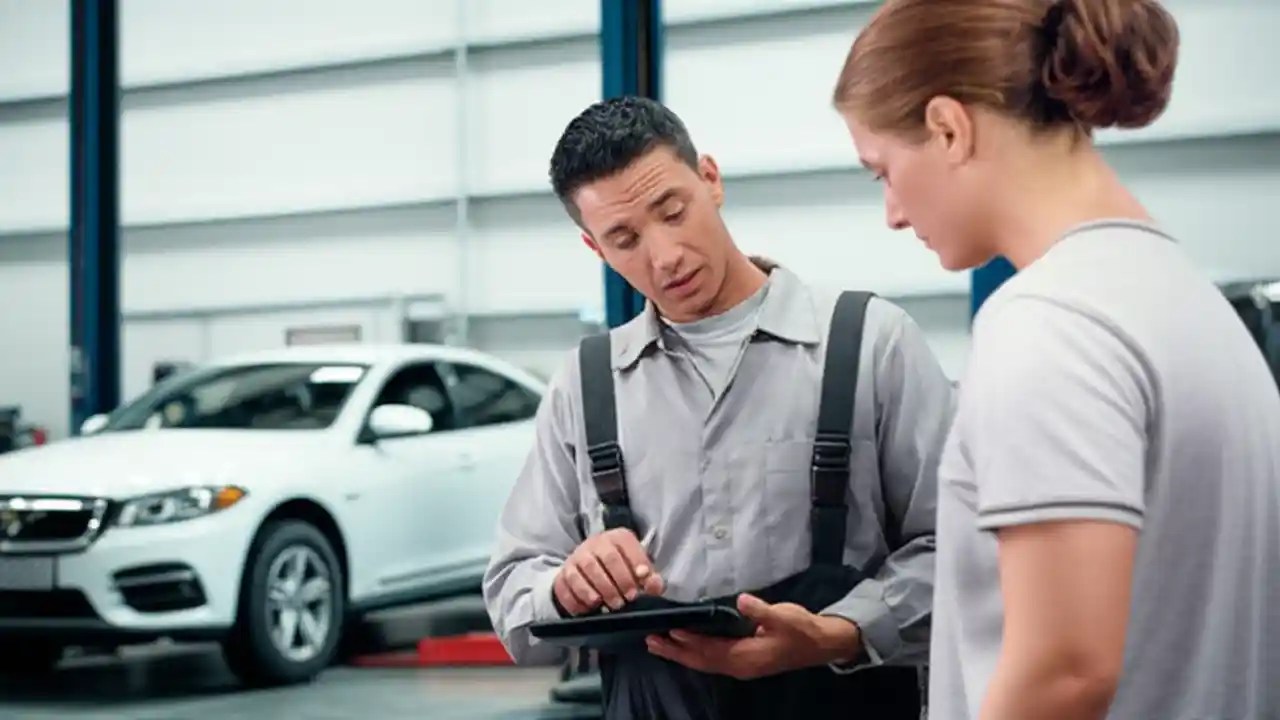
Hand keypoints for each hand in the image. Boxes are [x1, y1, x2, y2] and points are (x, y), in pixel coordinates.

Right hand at [553, 528, 664, 614]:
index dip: (634, 566)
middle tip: (627, 600)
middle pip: (605, 558)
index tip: (641, 585)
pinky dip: (577, 600)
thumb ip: (650, 578)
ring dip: (598, 591)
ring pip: (583, 571)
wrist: (592, 567)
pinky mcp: (562, 575)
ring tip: (610, 605)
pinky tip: (590, 609)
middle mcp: (594, 544)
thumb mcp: (638, 569)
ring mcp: (576, 558)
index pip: (625, 545)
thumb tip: (655, 586)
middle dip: (618, 581)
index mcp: (617, 538)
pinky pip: (565, 586)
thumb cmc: (621, 570)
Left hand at [645, 594, 861, 679]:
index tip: (669, 631)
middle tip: (650, 642)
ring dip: (681, 654)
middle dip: (675, 652)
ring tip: (659, 645)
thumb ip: (761, 610)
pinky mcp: (744, 661)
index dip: (689, 641)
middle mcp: (739, 666)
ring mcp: (741, 666)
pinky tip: (685, 646)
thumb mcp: (783, 616)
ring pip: (704, 663)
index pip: (710, 650)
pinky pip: (712, 660)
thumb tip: (742, 600)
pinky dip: (695, 654)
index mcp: (746, 657)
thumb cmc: (802, 629)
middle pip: (701, 661)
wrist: (821, 644)